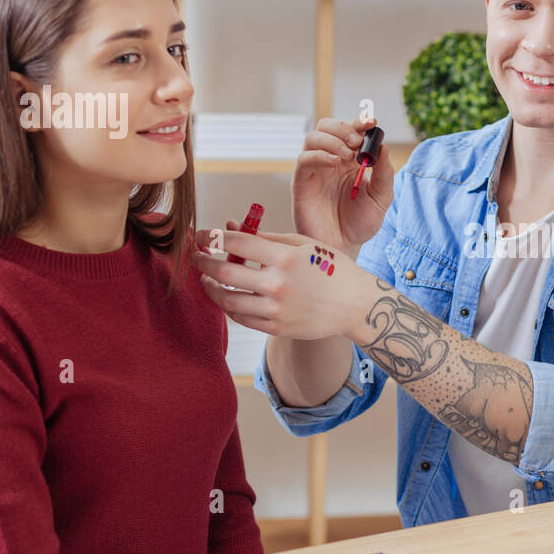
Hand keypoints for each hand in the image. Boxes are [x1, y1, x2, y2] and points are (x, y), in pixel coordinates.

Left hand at [192, 226, 373, 340]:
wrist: (357, 306)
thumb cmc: (332, 269)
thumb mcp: (304, 245)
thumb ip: (266, 237)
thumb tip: (230, 225)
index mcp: (286, 257)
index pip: (236, 242)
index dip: (211, 237)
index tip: (200, 236)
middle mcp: (278, 284)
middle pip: (223, 271)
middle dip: (202, 261)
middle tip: (196, 257)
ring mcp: (276, 310)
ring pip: (226, 299)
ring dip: (209, 287)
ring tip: (207, 279)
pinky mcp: (277, 328)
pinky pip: (240, 318)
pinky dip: (228, 305)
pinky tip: (227, 295)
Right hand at [291, 115, 392, 257]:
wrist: (345, 247)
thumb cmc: (361, 223)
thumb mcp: (381, 198)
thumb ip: (385, 174)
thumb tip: (384, 147)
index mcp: (351, 160)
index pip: (351, 130)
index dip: (360, 122)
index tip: (372, 122)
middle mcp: (331, 160)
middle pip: (327, 126)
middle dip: (343, 128)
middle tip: (357, 142)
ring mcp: (315, 170)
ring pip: (313, 137)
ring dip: (332, 139)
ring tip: (348, 155)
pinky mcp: (302, 182)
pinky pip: (304, 159)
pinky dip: (319, 155)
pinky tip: (335, 162)